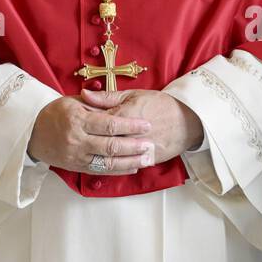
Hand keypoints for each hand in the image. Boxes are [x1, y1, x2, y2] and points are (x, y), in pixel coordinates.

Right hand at [27, 95, 153, 174]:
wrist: (31, 134)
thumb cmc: (55, 113)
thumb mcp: (72, 101)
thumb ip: (96, 103)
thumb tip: (118, 101)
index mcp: (78, 120)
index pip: (109, 125)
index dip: (130, 126)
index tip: (146, 125)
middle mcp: (77, 141)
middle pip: (111, 146)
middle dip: (134, 146)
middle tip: (151, 144)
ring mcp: (77, 156)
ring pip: (108, 162)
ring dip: (130, 162)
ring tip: (147, 158)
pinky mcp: (77, 167)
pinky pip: (101, 171)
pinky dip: (118, 170)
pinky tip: (132, 167)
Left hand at [77, 89, 203, 163]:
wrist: (187, 120)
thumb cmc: (160, 104)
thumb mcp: (134, 95)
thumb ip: (107, 98)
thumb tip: (84, 95)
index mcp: (124, 116)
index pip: (96, 123)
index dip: (84, 125)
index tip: (74, 124)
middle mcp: (129, 135)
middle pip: (101, 142)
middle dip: (87, 143)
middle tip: (75, 142)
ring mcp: (138, 150)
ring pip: (112, 158)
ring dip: (98, 157)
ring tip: (87, 154)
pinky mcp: (147, 160)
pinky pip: (127, 166)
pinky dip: (115, 166)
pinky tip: (105, 164)